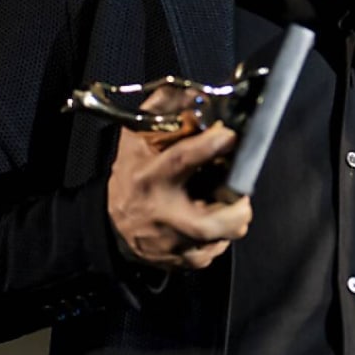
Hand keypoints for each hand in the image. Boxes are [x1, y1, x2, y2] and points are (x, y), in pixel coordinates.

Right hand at [108, 121, 252, 269]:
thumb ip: (164, 110)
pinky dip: (222, 233)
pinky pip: (218, 249)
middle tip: (241, 191)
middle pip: (210, 223)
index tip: (231, 135)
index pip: (182, 160)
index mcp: (150, 177)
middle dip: (236, 209)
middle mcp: (162, 215)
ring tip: (224, 201)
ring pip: (222, 238)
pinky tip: (209, 217)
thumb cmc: (132, 177)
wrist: (114, 226)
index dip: (210, 146)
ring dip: (232, 218)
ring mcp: (174, 244)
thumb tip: (195, 92)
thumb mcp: (136, 139)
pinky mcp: (186, 261)